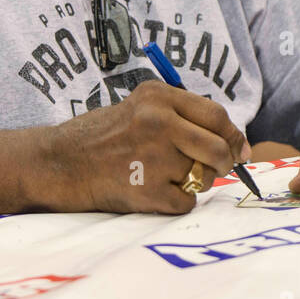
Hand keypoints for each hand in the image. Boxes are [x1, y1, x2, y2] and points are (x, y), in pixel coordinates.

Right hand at [52, 81, 249, 213]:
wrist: (60, 164)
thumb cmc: (103, 136)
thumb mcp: (140, 107)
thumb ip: (181, 116)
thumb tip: (232, 141)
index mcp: (157, 96)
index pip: (216, 115)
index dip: (233, 135)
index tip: (239, 149)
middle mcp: (157, 122)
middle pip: (217, 147)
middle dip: (224, 162)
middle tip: (218, 169)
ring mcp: (152, 157)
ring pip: (203, 177)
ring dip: (194, 182)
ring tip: (166, 175)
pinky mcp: (146, 190)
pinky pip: (186, 202)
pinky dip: (177, 202)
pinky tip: (154, 191)